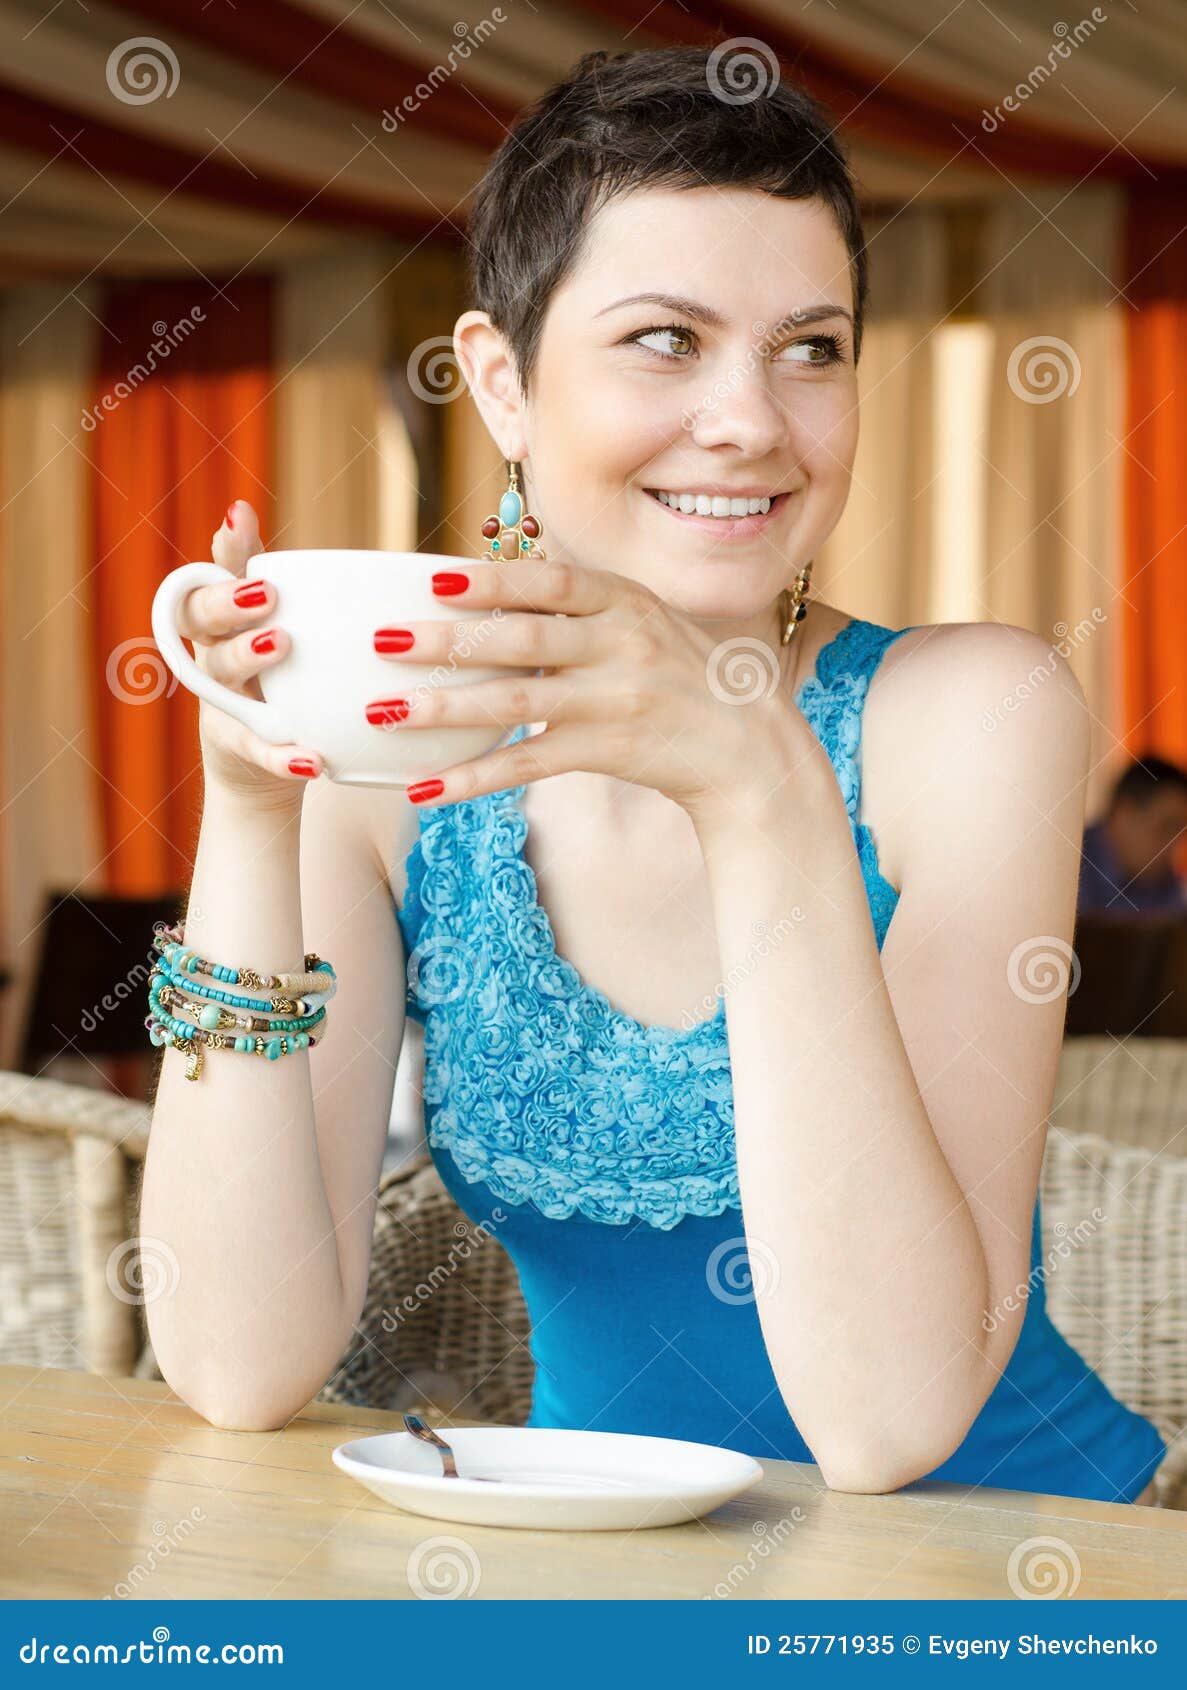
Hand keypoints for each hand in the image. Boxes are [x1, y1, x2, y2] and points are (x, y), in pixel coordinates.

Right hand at [179, 500, 325, 809]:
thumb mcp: (302, 640)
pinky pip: (255, 748)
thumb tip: (381, 566)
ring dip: (247, 655)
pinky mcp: (237, 746)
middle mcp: (215, 653)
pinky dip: (281, 755)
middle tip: (267, 592)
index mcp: (229, 623)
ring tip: (281, 643)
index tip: (240, 517)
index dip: (223, 548)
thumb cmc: (293, 686)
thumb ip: (318, 605)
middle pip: (202, 617)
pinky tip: (310, 759)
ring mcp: (222, 700)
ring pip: (220, 671)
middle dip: (229, 600)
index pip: (216, 575)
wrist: (271, 766)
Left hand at [367, 558, 800, 827]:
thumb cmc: (682, 675)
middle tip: (384, 640)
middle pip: (521, 639)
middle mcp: (621, 644)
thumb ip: (580, 605)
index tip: (432, 578)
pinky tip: (426, 787)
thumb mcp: (643, 620)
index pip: (549, 583)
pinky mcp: (609, 751)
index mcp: (625, 601)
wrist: (749, 744)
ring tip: (383, 712)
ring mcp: (615, 700)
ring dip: (444, 707)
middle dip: (447, 640)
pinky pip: (528, 764)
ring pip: (516, 702)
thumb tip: (491, 585)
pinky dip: (474, 776)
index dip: (490, 579)